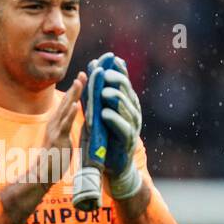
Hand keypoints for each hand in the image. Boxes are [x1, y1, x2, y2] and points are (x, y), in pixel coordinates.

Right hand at [33, 70, 85, 186]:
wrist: (42, 175)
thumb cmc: (53, 160)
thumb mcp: (62, 140)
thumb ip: (66, 129)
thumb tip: (73, 124)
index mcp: (57, 124)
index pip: (68, 103)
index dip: (76, 90)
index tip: (84, 76)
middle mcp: (55, 124)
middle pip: (67, 101)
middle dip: (76, 86)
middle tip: (84, 72)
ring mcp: (56, 131)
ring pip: (66, 109)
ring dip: (74, 94)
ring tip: (81, 81)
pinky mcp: (58, 140)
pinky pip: (65, 125)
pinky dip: (70, 114)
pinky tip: (76, 104)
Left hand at [95, 58, 142, 199]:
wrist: (110, 165)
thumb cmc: (103, 136)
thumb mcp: (97, 112)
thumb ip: (95, 95)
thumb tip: (91, 71)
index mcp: (125, 103)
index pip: (123, 83)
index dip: (117, 70)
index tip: (109, 58)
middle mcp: (132, 112)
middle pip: (126, 92)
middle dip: (116, 81)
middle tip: (106, 72)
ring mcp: (131, 126)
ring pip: (126, 109)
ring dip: (115, 99)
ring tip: (105, 91)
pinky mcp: (126, 141)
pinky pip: (122, 128)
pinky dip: (114, 120)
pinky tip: (105, 113)